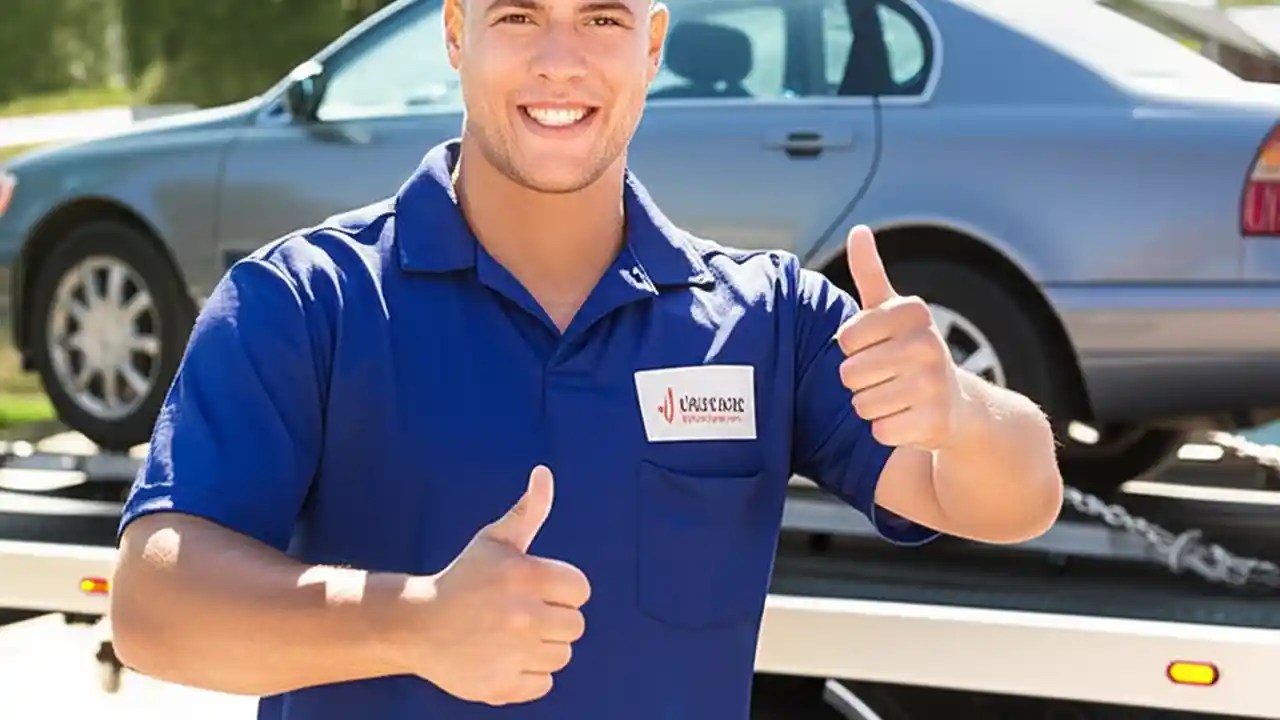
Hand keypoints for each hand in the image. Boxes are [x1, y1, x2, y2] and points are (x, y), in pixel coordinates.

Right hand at [393, 465, 590, 705]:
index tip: (535, 590)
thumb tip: (545, 472)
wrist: (417, 625)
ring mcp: (513, 654)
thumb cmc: (464, 578)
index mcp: (527, 577)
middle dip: (554, 620)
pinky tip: (506, 659)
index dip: (561, 590)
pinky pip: (543, 683)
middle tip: (520, 615)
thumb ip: (529, 511)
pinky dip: (529, 675)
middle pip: (575, 626)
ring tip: (513, 637)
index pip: (580, 590)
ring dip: (543, 648)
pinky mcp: (503, 686)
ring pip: (562, 656)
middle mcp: (524, 616)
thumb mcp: (495, 540)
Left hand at [836, 225, 959, 450]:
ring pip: (861, 405)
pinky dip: (886, 431)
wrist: (958, 404)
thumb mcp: (891, 312)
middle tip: (886, 378)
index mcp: (913, 313)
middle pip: (849, 374)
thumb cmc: (910, 352)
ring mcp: (934, 385)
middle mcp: (928, 344)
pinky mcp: (935, 423)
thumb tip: (858, 230)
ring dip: (871, 407)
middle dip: (859, 382)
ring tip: (896, 397)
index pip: (845, 338)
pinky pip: (879, 431)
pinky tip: (907, 419)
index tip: (876, 347)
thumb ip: (870, 273)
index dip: (853, 349)